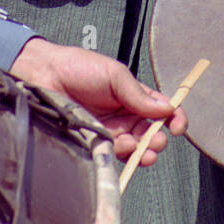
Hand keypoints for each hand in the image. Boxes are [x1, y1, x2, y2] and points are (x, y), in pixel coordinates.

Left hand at [9, 37, 186, 166]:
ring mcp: (110, 132)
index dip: (174, 119)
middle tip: (156, 141)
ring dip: (142, 151)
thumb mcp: (115, 75)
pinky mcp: (94, 144)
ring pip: (134, 148)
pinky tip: (124, 149)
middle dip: (157, 140)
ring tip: (139, 148)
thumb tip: (167, 109)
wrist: (45, 77)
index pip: (162, 111)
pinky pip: (113, 155)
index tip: (178, 126)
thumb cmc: (79, 68)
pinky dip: (123, 155)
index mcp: (134, 97)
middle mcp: (125, 116)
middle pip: (150, 134)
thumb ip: (138, 94)